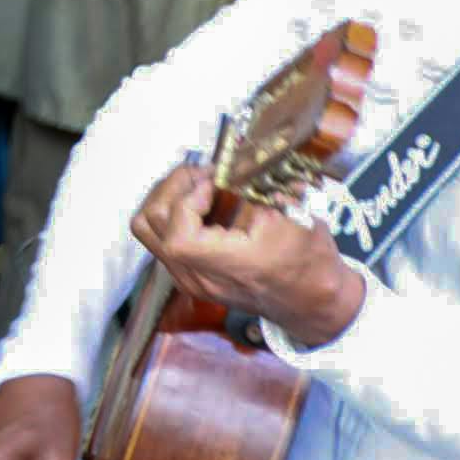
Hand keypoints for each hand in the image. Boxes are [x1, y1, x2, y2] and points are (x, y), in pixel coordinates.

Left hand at [127, 162, 367, 353]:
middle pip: (150, 224)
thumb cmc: (309, 261)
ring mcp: (189, 279)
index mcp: (227, 266)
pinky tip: (202, 203)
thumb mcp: (293, 215)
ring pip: (148, 231)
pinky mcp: (188, 276)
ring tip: (197, 185)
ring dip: (167, 199)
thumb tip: (231, 158)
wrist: (311, 301)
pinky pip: (160, 239)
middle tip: (202, 174)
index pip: (177, 234)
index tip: (214, 181)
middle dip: (172, 188)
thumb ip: (256, 187)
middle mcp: (198, 277)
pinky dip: (173, 214)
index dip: (187, 198)